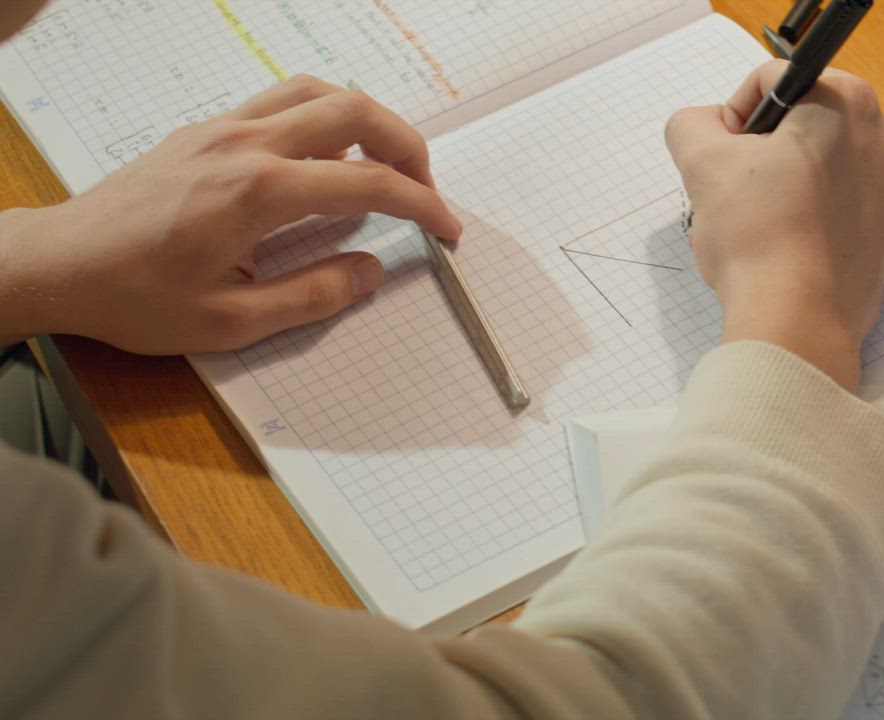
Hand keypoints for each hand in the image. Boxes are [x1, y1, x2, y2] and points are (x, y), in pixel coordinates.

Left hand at [0, 75, 459, 353]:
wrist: (61, 263)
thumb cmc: (135, 297)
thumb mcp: (232, 322)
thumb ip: (314, 296)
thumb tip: (372, 271)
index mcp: (259, 193)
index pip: (369, 184)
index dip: (423, 205)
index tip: (447, 230)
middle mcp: (247, 144)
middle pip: (355, 111)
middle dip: (408, 147)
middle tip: (426, 191)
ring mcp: (225, 128)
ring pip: (320, 90)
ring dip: (367, 121)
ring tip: (384, 168)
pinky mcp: (208, 130)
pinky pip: (283, 99)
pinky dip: (324, 117)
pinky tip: (326, 159)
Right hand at [665, 61, 883, 390]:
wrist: (795, 322)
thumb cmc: (757, 238)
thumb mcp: (701, 162)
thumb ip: (693, 123)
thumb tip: (706, 127)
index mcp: (847, 101)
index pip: (771, 81)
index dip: (733, 117)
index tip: (722, 157)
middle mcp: (883, 133)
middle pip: (799, 120)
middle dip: (761, 150)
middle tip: (737, 191)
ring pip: (816, 160)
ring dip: (782, 180)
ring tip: (757, 221)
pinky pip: (834, 199)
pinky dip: (805, 210)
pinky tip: (781, 241)